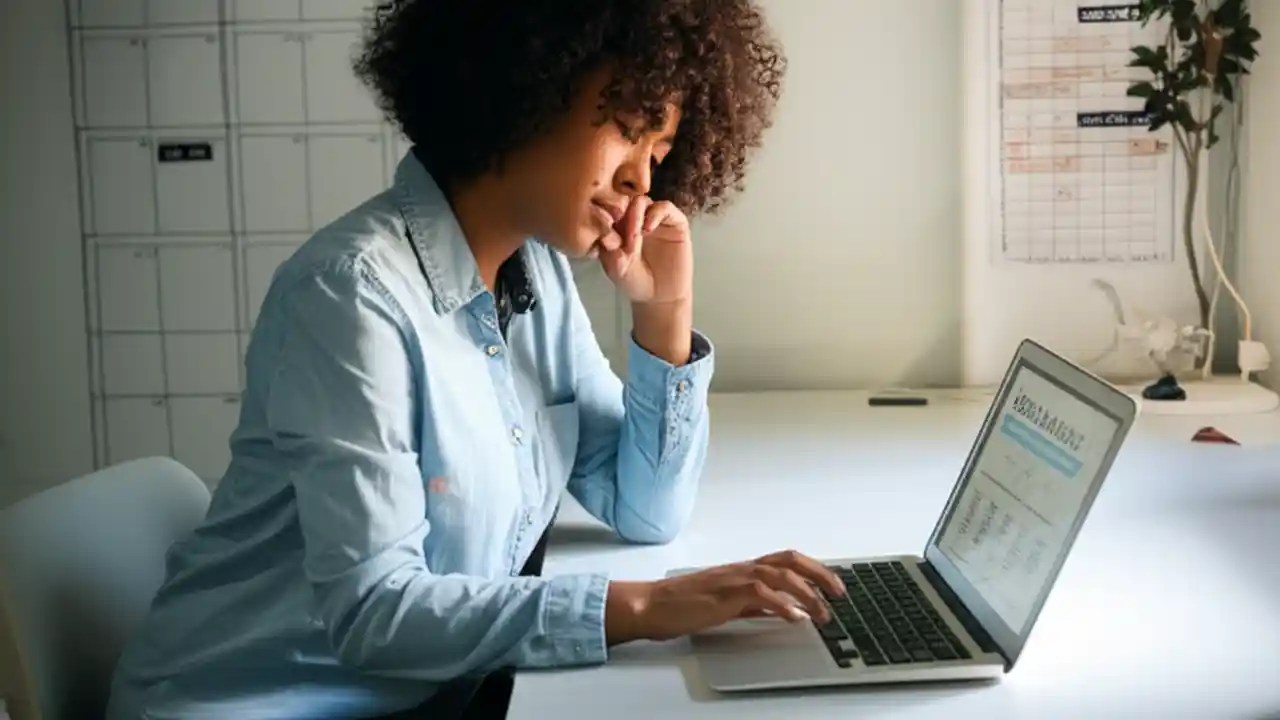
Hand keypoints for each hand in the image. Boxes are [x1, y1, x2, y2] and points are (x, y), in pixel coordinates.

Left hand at [599, 196, 692, 304]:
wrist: (661, 296)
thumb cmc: (635, 282)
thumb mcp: (617, 270)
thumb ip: (610, 252)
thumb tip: (605, 235)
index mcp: (616, 226)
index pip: (607, 210)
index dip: (605, 217)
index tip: (605, 234)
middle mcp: (634, 219)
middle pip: (623, 201)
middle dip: (621, 214)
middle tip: (623, 235)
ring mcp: (654, 219)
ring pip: (642, 200)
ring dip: (636, 214)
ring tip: (635, 235)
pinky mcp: (674, 222)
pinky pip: (665, 207)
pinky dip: (656, 213)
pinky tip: (649, 229)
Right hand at [605, 550, 845, 643]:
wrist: (653, 604)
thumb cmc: (684, 605)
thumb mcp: (728, 604)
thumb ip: (755, 605)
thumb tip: (784, 610)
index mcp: (743, 569)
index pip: (786, 560)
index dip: (814, 569)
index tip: (834, 584)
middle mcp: (742, 569)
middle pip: (790, 560)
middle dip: (820, 574)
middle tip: (840, 593)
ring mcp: (734, 579)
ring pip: (780, 575)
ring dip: (807, 594)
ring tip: (823, 612)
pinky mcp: (725, 594)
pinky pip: (760, 594)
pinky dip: (783, 606)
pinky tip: (795, 618)